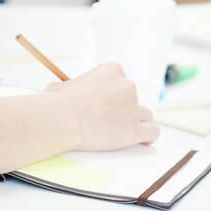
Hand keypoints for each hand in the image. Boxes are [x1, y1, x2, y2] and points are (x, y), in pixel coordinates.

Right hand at [45, 62, 159, 150]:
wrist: (63, 119)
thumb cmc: (58, 104)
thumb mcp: (61, 86)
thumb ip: (69, 87)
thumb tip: (60, 90)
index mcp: (112, 70)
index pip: (121, 82)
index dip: (113, 96)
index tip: (103, 105)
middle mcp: (127, 85)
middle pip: (133, 98)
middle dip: (122, 109)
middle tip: (107, 120)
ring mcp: (133, 107)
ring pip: (144, 115)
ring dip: (134, 122)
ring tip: (120, 132)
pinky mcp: (135, 129)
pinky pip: (152, 131)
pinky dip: (148, 136)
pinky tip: (141, 140)